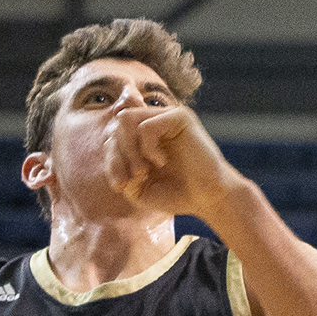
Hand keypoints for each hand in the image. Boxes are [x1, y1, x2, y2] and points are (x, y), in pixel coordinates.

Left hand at [103, 105, 242, 220]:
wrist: (207, 199)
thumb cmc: (175, 192)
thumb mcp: (136, 185)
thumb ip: (118, 164)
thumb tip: (109, 142)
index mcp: (143, 134)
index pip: (111, 134)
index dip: (110, 159)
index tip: (121, 186)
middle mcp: (154, 119)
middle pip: (115, 125)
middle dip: (117, 157)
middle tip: (136, 179)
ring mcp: (167, 116)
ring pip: (125, 119)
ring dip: (128, 150)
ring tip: (143, 171)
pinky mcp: (180, 117)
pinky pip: (146, 126)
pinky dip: (147, 149)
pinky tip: (162, 161)